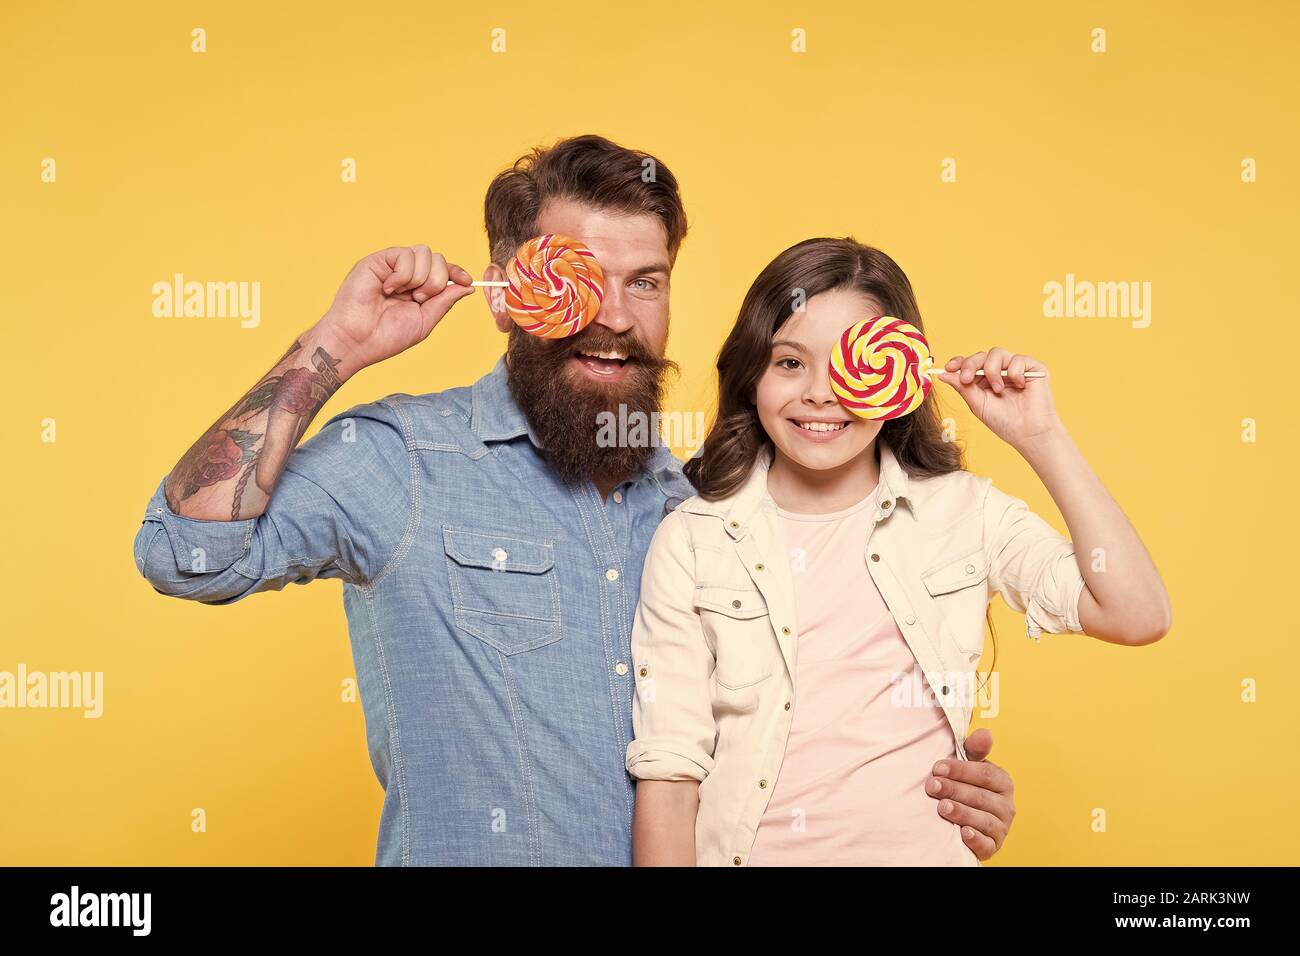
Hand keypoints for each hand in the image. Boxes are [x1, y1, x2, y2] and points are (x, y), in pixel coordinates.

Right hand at [315, 245, 477, 372]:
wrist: (358, 340)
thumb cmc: (386, 336)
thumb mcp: (425, 320)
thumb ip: (445, 301)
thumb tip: (467, 286)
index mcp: (418, 288)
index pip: (444, 270)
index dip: (457, 272)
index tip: (467, 281)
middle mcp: (407, 274)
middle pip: (438, 259)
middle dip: (436, 281)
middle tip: (419, 299)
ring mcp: (392, 265)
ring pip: (425, 253)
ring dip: (420, 279)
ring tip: (401, 295)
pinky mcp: (378, 260)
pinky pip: (405, 255)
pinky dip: (403, 275)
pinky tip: (389, 288)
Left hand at [927, 728, 1015, 860]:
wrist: (967, 820)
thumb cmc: (966, 786)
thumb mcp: (970, 766)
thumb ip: (974, 749)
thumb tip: (985, 732)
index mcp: (1002, 782)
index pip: (984, 773)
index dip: (960, 770)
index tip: (937, 767)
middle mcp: (1006, 805)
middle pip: (980, 796)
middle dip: (954, 789)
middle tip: (932, 786)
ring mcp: (1001, 827)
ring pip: (983, 820)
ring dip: (962, 813)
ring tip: (942, 807)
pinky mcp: (993, 846)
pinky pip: (987, 845)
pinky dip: (976, 840)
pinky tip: (963, 834)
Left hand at [933, 347, 1061, 450]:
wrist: (1028, 432)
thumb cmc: (1004, 422)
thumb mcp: (977, 404)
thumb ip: (962, 387)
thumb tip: (943, 374)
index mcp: (985, 380)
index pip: (970, 363)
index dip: (959, 362)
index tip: (948, 367)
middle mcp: (1000, 371)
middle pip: (981, 355)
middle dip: (970, 365)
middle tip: (967, 379)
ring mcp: (1016, 368)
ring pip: (997, 353)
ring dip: (992, 370)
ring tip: (998, 389)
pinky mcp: (1033, 367)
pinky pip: (1018, 359)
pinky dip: (1014, 372)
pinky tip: (1020, 386)